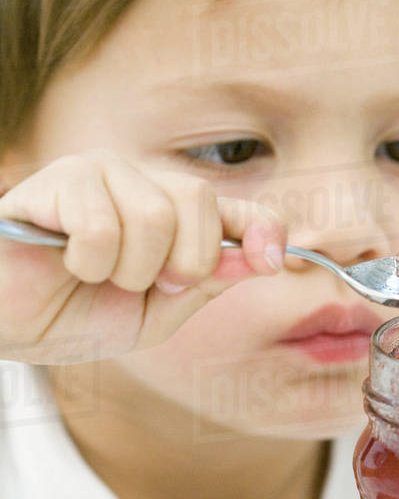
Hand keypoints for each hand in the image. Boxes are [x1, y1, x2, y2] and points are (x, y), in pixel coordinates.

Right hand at [0, 148, 285, 363]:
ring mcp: (102, 173)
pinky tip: (66, 262)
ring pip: (154, 216)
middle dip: (183, 262)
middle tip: (144, 285)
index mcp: (176, 216)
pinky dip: (88, 263)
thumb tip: (258, 256)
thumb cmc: (81, 314)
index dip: (263, 228)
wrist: (14, 325)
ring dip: (127, 270)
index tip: (273, 260)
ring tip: (96, 275)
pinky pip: (102, 227)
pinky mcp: (60, 179)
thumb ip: (207, 283)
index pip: (237, 207)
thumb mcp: (159, 313)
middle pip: (199, 200)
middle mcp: (144, 184)